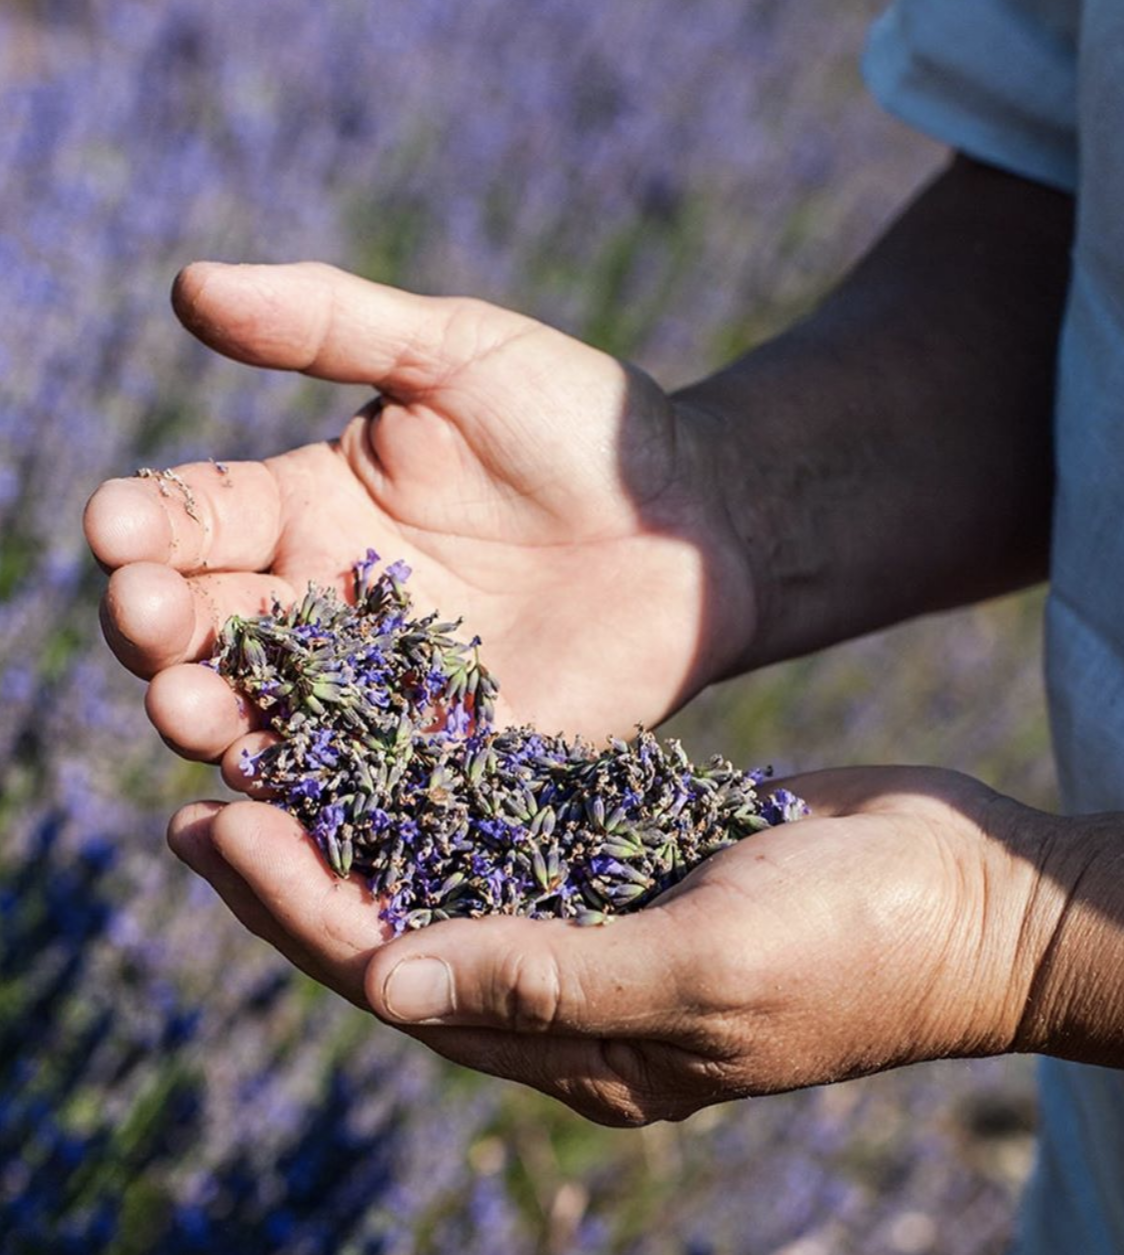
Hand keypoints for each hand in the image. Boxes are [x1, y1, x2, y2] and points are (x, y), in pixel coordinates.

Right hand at [84, 262, 753, 760]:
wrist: (698, 519)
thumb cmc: (582, 424)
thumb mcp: (458, 352)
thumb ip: (331, 325)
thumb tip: (186, 285)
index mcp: (310, 507)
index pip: (196, 519)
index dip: (145, 525)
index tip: (114, 527)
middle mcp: (328, 606)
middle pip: (207, 629)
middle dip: (159, 628)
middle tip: (149, 620)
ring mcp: (384, 690)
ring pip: (265, 716)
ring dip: (213, 717)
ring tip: (190, 706)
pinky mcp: (449, 754)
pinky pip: (364, 781)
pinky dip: (314, 790)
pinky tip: (279, 785)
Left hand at [166, 766, 1054, 1124]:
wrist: (971, 891)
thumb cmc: (861, 944)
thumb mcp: (709, 967)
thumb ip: (551, 981)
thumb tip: (385, 987)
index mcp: (583, 1054)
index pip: (404, 985)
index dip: (302, 912)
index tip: (217, 829)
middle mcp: (575, 1000)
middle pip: (400, 937)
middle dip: (298, 872)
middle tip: (201, 799)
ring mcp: (603, 926)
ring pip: (445, 885)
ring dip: (360, 831)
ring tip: (270, 764)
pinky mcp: (631, 859)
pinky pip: (513, 835)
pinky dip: (446, 799)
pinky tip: (391, 751)